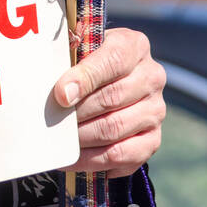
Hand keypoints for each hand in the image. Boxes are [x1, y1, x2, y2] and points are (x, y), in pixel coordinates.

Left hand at [53, 27, 166, 178]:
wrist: (110, 82)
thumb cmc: (88, 62)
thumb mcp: (81, 48)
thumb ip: (70, 55)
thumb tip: (57, 82)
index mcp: (134, 46)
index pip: (113, 61)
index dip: (85, 78)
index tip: (60, 95)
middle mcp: (152, 77)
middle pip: (112, 98)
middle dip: (77, 113)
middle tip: (51, 121)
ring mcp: (155, 110)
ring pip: (115, 129)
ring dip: (82, 138)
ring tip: (58, 141)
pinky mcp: (153, 140)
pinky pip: (122, 156)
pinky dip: (93, 161)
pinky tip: (72, 159)